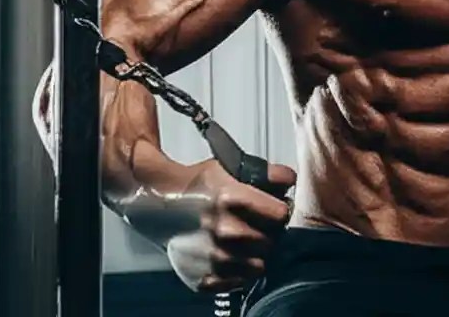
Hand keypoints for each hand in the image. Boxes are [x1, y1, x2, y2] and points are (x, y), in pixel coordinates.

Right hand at [166, 158, 295, 291]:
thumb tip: (290, 181)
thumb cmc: (197, 186)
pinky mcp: (205, 278)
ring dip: (256, 254)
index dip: (280, 210)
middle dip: (269, 233)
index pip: (281, 214)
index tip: (275, 209)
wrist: (158, 204)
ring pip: (260, 265)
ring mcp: (214, 257)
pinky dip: (239, 271)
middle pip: (273, 241)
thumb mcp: (231, 167)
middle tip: (257, 225)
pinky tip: (231, 255)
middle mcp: (224, 231)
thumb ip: (267, 173)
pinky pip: (240, 282)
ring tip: (244, 240)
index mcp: (232, 199)